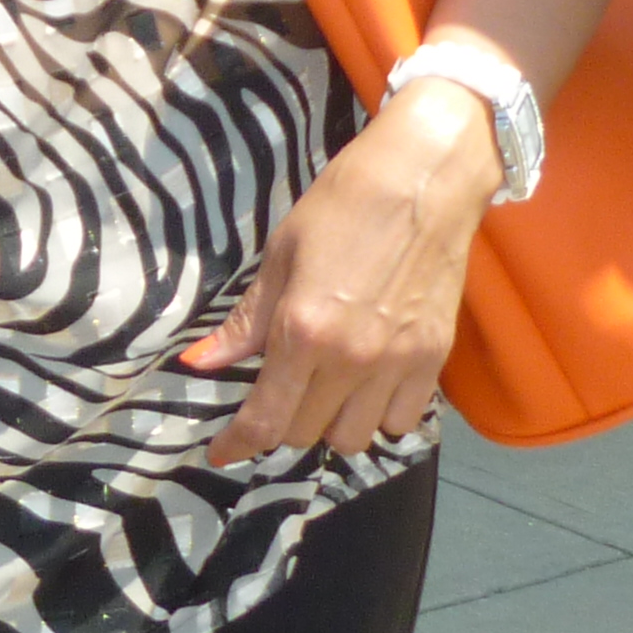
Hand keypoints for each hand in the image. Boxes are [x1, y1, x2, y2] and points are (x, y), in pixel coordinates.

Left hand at [181, 77, 492, 462]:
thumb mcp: (280, 256)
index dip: (238, 445)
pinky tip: (370, 383)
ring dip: (332, 423)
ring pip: (354, 439)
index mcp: (302, 331)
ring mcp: (397, 364)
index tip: (222, 452)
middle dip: (282, 422)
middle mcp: (350, 359)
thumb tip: (199, 363)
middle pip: (305, 434)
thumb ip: (245, 322)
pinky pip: (401, 421)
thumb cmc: (341, 206)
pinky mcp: (433, 360)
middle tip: (281, 389)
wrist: (422, 180)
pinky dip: (380, 414)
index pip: (265, 419)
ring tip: (328, 386)